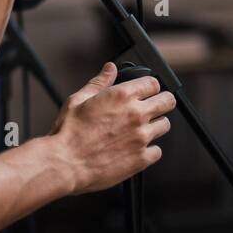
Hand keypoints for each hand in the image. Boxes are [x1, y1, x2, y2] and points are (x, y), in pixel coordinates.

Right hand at [47, 62, 175, 195]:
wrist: (65, 163)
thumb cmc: (68, 132)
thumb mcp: (79, 100)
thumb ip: (99, 82)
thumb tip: (110, 69)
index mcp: (122, 96)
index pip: (153, 83)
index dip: (150, 87)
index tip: (147, 92)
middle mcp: (136, 114)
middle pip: (168, 101)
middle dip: (162, 102)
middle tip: (154, 108)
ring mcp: (141, 137)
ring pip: (165, 125)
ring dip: (155, 126)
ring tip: (140, 130)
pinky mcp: (141, 158)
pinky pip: (157, 151)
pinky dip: (149, 150)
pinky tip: (135, 149)